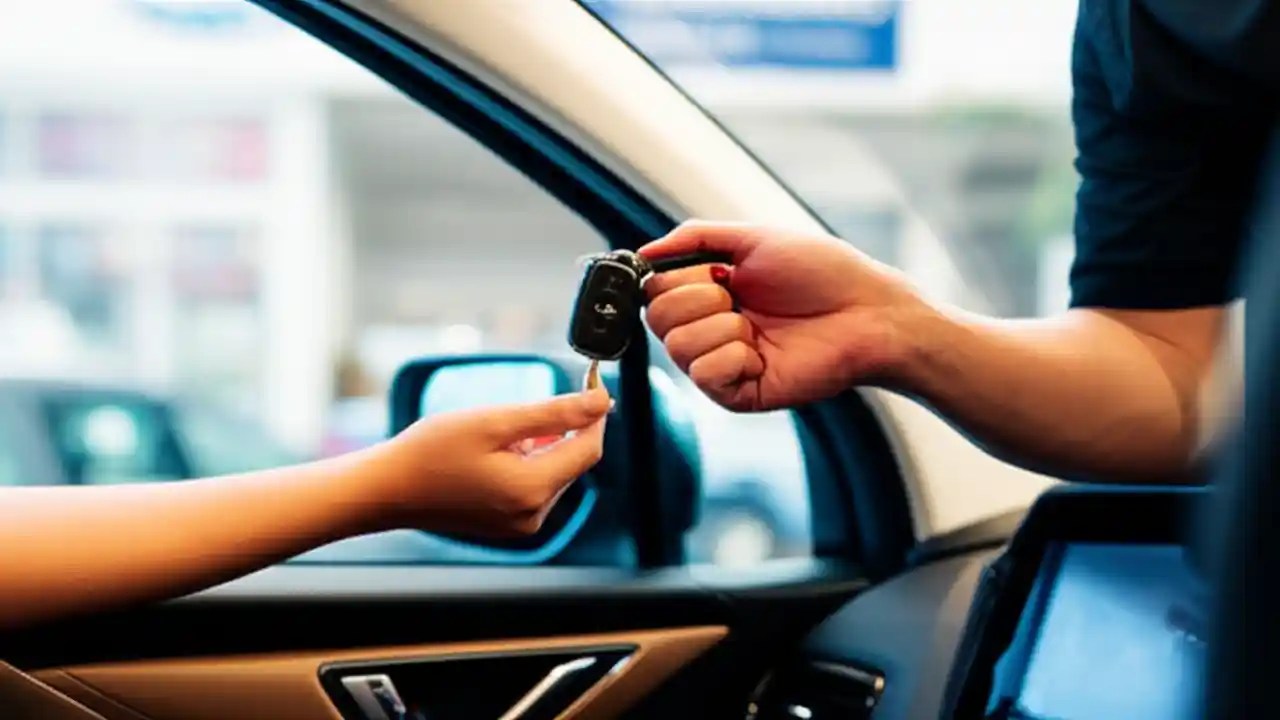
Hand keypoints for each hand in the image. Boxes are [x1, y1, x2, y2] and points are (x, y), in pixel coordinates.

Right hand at [370, 388, 610, 536]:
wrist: (388, 488)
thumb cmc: (432, 450)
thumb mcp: (495, 421)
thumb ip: (553, 413)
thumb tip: (601, 402)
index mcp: (533, 490)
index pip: (589, 449)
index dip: (594, 415)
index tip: (591, 385)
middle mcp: (534, 515)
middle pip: (572, 462)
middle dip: (562, 430)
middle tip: (525, 407)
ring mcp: (521, 525)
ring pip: (554, 473)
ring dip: (542, 447)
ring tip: (499, 434)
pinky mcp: (509, 525)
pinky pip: (534, 487)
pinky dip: (527, 464)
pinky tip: (495, 452)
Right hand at [641, 221, 927, 411]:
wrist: (867, 313)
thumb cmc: (822, 272)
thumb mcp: (754, 237)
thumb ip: (695, 237)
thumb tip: (644, 250)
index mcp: (710, 293)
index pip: (653, 291)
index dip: (678, 280)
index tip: (717, 273)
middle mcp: (710, 328)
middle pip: (656, 319)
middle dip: (699, 299)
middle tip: (740, 297)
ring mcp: (722, 363)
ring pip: (678, 347)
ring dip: (721, 326)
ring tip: (756, 326)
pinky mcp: (737, 393)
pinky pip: (704, 375)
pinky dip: (732, 356)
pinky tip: (760, 353)